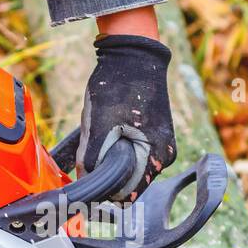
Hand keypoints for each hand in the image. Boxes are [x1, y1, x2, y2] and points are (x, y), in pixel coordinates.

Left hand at [75, 34, 175, 200]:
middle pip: (128, 182)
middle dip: (105, 174)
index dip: (104, 194)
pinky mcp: (153, 132)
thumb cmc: (118, 86)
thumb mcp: (98, 126)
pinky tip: (104, 130)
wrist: (132, 52)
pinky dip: (115, 147)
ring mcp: (160, 142)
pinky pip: (131, 151)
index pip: (128, 195)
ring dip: (108, 159)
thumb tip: (84, 183)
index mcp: (157, 157)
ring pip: (127, 166)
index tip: (85, 184)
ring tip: (97, 134)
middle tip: (86, 155)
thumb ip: (91, 160)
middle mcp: (164, 154)